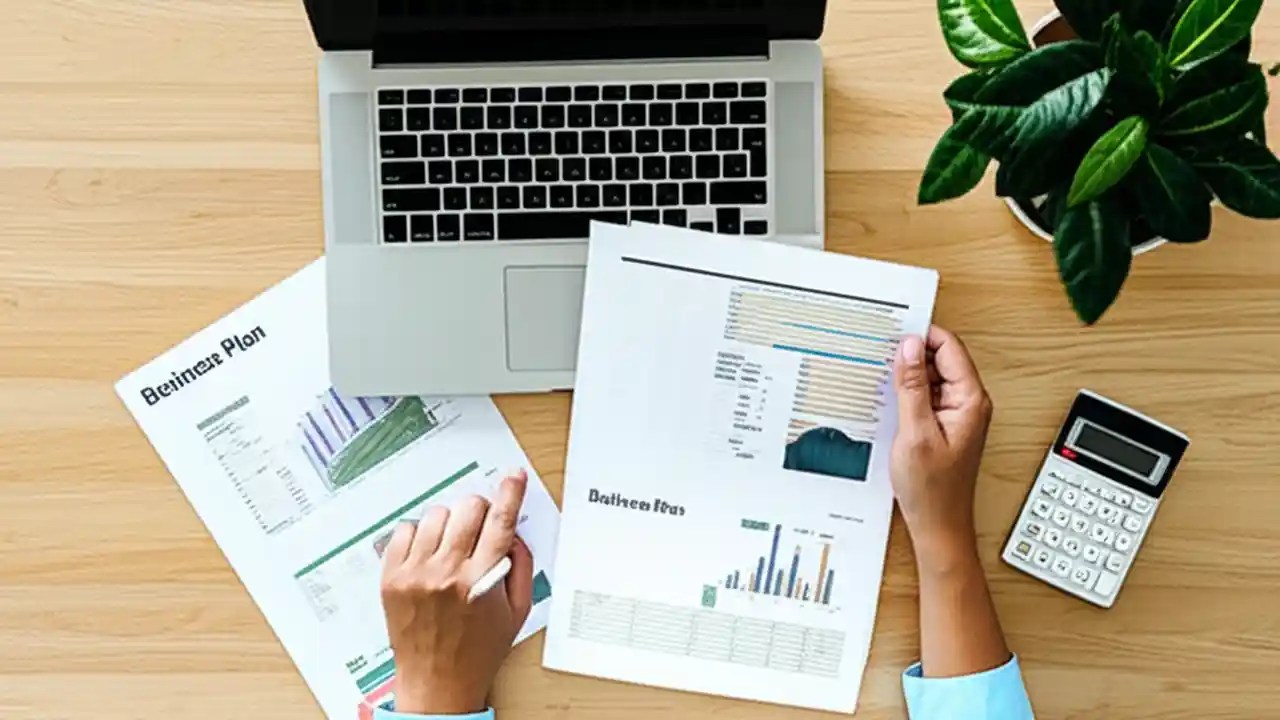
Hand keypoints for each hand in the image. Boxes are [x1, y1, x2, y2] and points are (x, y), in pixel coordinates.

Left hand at [380, 470, 534, 714]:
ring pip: (437, 514)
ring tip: (452, 546)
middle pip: (468, 508)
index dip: (510, 493)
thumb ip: (522, 565)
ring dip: (450, 523)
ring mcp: (415, 574)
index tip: (513, 477)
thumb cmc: (478, 650)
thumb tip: (513, 531)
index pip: (501, 522)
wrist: (436, 684)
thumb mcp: (518, 611)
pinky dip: (419, 534)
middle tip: (481, 526)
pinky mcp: (391, 578)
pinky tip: (428, 554)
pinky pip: (405, 530)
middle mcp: (447, 573)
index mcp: (482, 581)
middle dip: (480, 509)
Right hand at [890, 326, 992, 564]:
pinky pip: (925, 396)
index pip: (949, 347)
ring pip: (931, 377)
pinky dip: (907, 395)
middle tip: (881, 358)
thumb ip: (913, 387)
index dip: (922, 337)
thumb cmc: (932, 489)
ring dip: (907, 376)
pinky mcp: (942, 424)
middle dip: (911, 355)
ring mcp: (956, 413)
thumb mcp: (915, 433)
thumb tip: (908, 347)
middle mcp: (968, 403)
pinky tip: (889, 404)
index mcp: (970, 400)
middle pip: (940, 359)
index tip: (894, 334)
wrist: (937, 525)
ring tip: (883, 385)